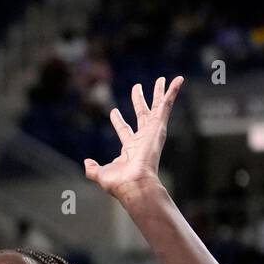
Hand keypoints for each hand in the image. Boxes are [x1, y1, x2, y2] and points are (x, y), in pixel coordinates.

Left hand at [83, 75, 183, 201]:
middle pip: (141, 115)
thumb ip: (92, 169)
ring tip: (161, 79)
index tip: (114, 111)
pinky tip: (177, 79)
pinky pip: (167, 105)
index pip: (124, 131)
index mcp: (130, 148)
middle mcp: (143, 139)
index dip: (118, 121)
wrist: (134, 183)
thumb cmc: (119, 182)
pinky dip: (173, 92)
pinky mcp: (159, 127)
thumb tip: (86, 163)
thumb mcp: (100, 174)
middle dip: (139, 102)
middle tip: (136, 88)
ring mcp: (152, 132)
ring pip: (157, 107)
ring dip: (159, 93)